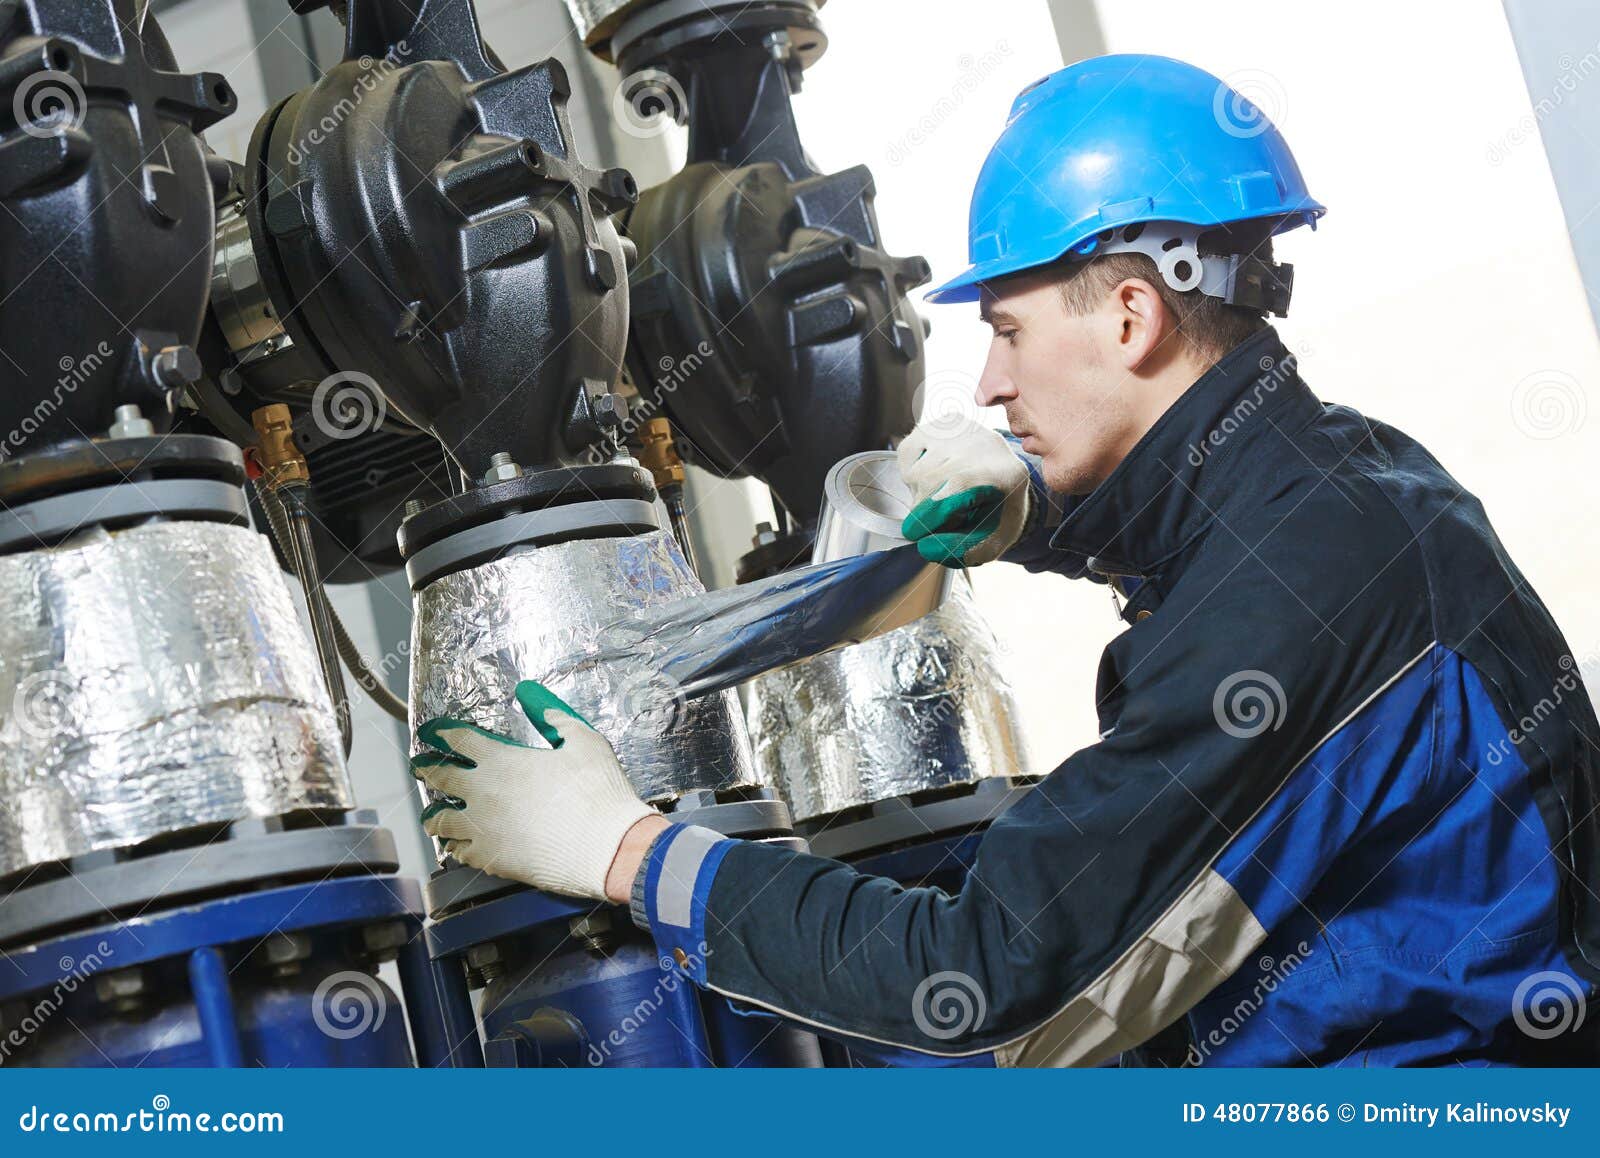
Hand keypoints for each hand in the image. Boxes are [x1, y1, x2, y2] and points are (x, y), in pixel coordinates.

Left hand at [412, 680, 656, 901]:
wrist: (607, 847)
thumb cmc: (598, 792)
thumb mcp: (582, 740)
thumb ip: (553, 715)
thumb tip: (530, 693)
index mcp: (500, 760)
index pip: (458, 739)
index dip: (441, 732)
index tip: (433, 731)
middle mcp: (482, 794)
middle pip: (439, 778)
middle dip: (427, 769)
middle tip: (421, 766)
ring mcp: (484, 829)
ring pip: (441, 821)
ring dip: (434, 815)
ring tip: (432, 816)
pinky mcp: (493, 859)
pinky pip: (461, 852)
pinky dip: (456, 847)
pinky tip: (458, 847)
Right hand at [897, 416, 1031, 566]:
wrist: (1004, 474)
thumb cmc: (996, 511)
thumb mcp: (992, 540)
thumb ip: (963, 551)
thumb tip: (925, 548)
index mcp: (1006, 473)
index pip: (958, 485)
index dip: (930, 513)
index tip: (915, 534)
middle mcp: (985, 443)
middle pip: (931, 480)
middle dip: (923, 509)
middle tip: (932, 521)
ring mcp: (962, 428)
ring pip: (916, 470)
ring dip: (918, 493)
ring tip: (940, 496)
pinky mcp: (940, 422)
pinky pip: (905, 453)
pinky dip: (910, 472)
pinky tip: (932, 476)